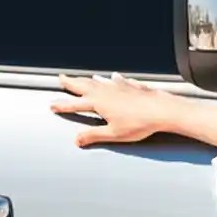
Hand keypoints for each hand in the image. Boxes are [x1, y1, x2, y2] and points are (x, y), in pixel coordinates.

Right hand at [51, 73, 177, 147]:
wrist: (164, 110)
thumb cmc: (140, 123)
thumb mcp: (114, 134)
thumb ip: (93, 136)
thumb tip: (77, 139)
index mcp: (100, 103)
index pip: (76, 104)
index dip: (63, 105)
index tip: (52, 104)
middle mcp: (108, 91)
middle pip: (85, 85)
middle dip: (72, 82)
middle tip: (62, 78)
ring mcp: (121, 86)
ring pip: (100, 81)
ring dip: (89, 79)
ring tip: (83, 78)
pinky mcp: (134, 85)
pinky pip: (119, 80)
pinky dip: (112, 79)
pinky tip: (113, 76)